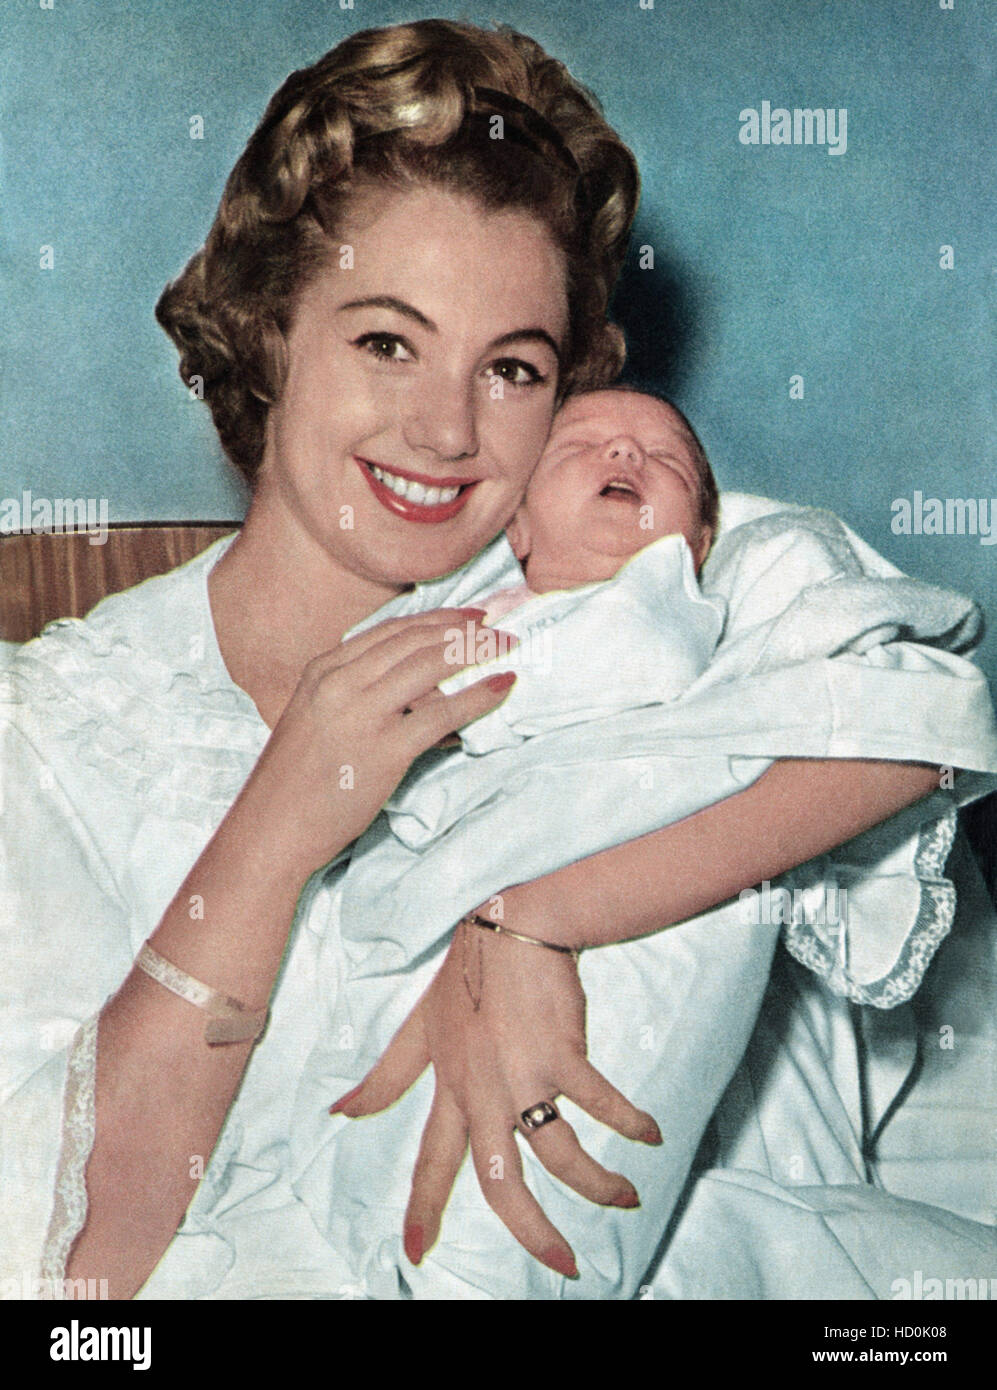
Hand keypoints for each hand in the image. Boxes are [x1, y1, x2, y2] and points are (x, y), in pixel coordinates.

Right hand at [235, 609, 515, 880]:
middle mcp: (340, 683)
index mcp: (323, 671)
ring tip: (506, 647)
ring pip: (431, 665)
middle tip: (497, 626)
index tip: (467, 616)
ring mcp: (362, 714)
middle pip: (414, 640)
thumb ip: (357, 697)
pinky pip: (443, 712)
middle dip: (462, 628)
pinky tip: (501, 686)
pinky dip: (478, 695)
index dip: (435, 619)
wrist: (272, 829)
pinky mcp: (384, 749)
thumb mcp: (317, 720)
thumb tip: (418, 693)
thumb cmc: (296, 783)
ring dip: (476, 650)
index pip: (389, 631)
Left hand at [330, 911, 662, 1278]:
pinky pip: (602, 1106)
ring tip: (626, 1198)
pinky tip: (650, 1135)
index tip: (415, 1255)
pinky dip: (631, 1124)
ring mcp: (524, 1075)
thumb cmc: (466, 975)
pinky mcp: (562, 1054)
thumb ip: (386, 1076)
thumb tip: (340, 1112)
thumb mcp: (418, 1027)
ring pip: (561, 1156)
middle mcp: (484, 1093)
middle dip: (532, 1233)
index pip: (431, 1160)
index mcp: (450, 1090)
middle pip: (500, 1181)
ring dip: (598, 1186)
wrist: (510, 927)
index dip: (422, 1208)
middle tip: (567, 1266)